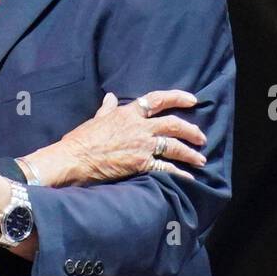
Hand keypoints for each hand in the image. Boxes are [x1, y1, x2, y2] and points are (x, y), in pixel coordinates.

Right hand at [20, 89, 205, 185]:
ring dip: (190, 153)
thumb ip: (108, 109)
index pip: (158, 99)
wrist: (74, 159)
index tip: (193, 100)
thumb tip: (111, 97)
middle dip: (191, 131)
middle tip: (201, 137)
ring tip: (201, 159)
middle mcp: (140, 127)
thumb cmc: (81, 140)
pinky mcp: (140, 164)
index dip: (178, 97)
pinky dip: (179, 173)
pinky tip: (188, 178)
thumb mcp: (96, 119)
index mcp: (128, 113)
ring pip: (174, 146)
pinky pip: (165, 168)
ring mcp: (142, 146)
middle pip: (174, 124)